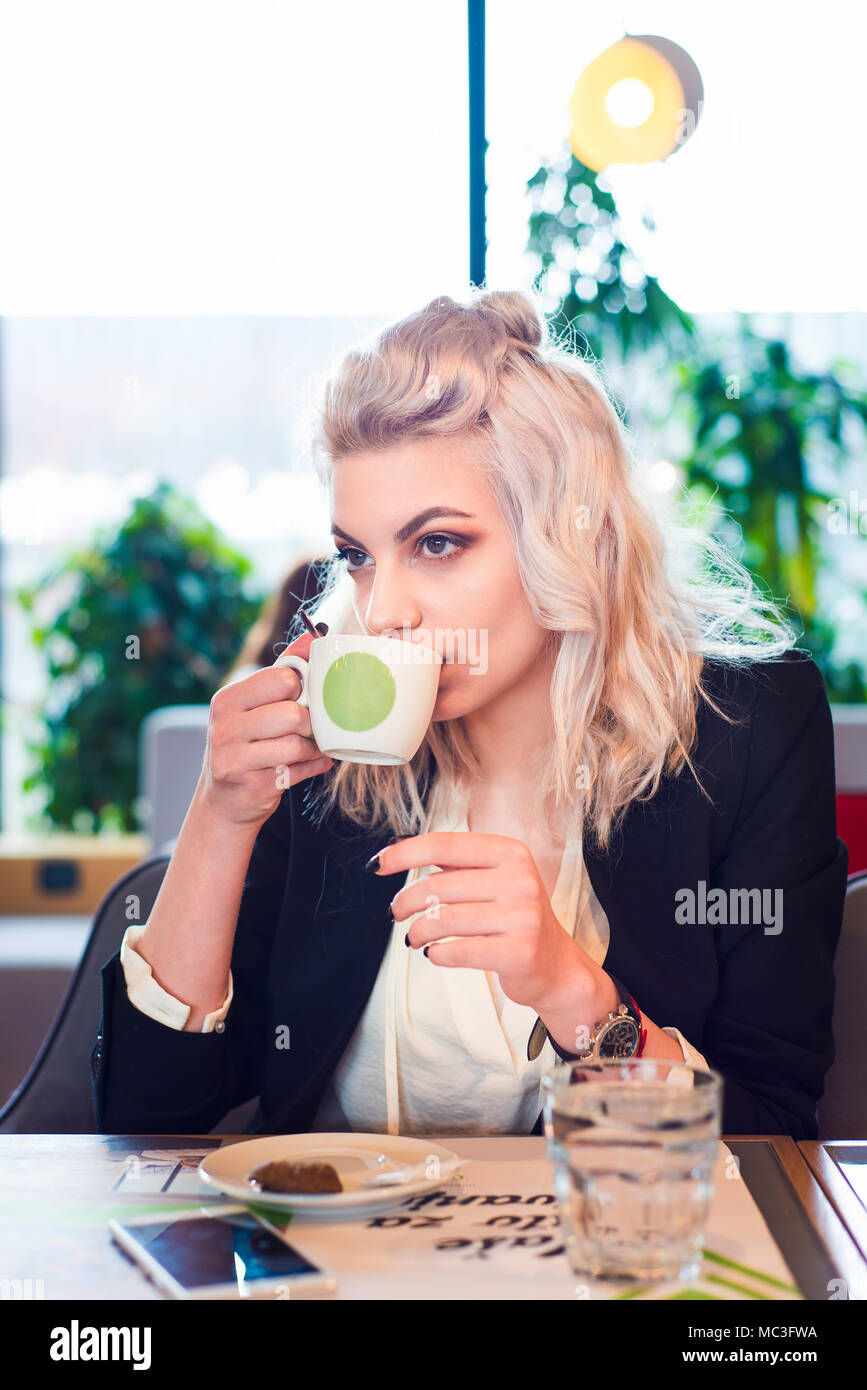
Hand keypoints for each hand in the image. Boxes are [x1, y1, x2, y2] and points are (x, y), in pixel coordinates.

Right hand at [198, 630, 332, 826]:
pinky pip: (299, 770)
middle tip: (307, 728)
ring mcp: (236, 759)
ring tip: (308, 747)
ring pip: (297, 744)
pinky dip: (312, 767)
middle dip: (309, 722)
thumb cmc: (246, 745)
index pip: (281, 678)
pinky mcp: (253, 785)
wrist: (224, 802)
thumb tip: (313, 635)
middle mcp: (225, 727)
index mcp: (227, 700)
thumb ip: (282, 671)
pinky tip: (308, 764)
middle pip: (292, 713)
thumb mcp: (253, 706)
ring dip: (312, 747)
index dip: (300, 689)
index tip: (300, 699)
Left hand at [373, 832, 615, 1030]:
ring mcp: (523, 916)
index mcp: (510, 852)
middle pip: (438, 885)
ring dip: (417, 931)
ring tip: (413, 938)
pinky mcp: (519, 952)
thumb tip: (394, 852)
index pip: (444, 844)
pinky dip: (436, 953)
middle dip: (405, 901)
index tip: (377, 865)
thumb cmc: (513, 917)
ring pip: (443, 919)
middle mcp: (520, 879)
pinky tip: (434, 954)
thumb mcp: (493, 879)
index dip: (404, 853)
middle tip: (395, 913)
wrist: (556, 965)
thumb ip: (454, 863)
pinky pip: (457, 951)